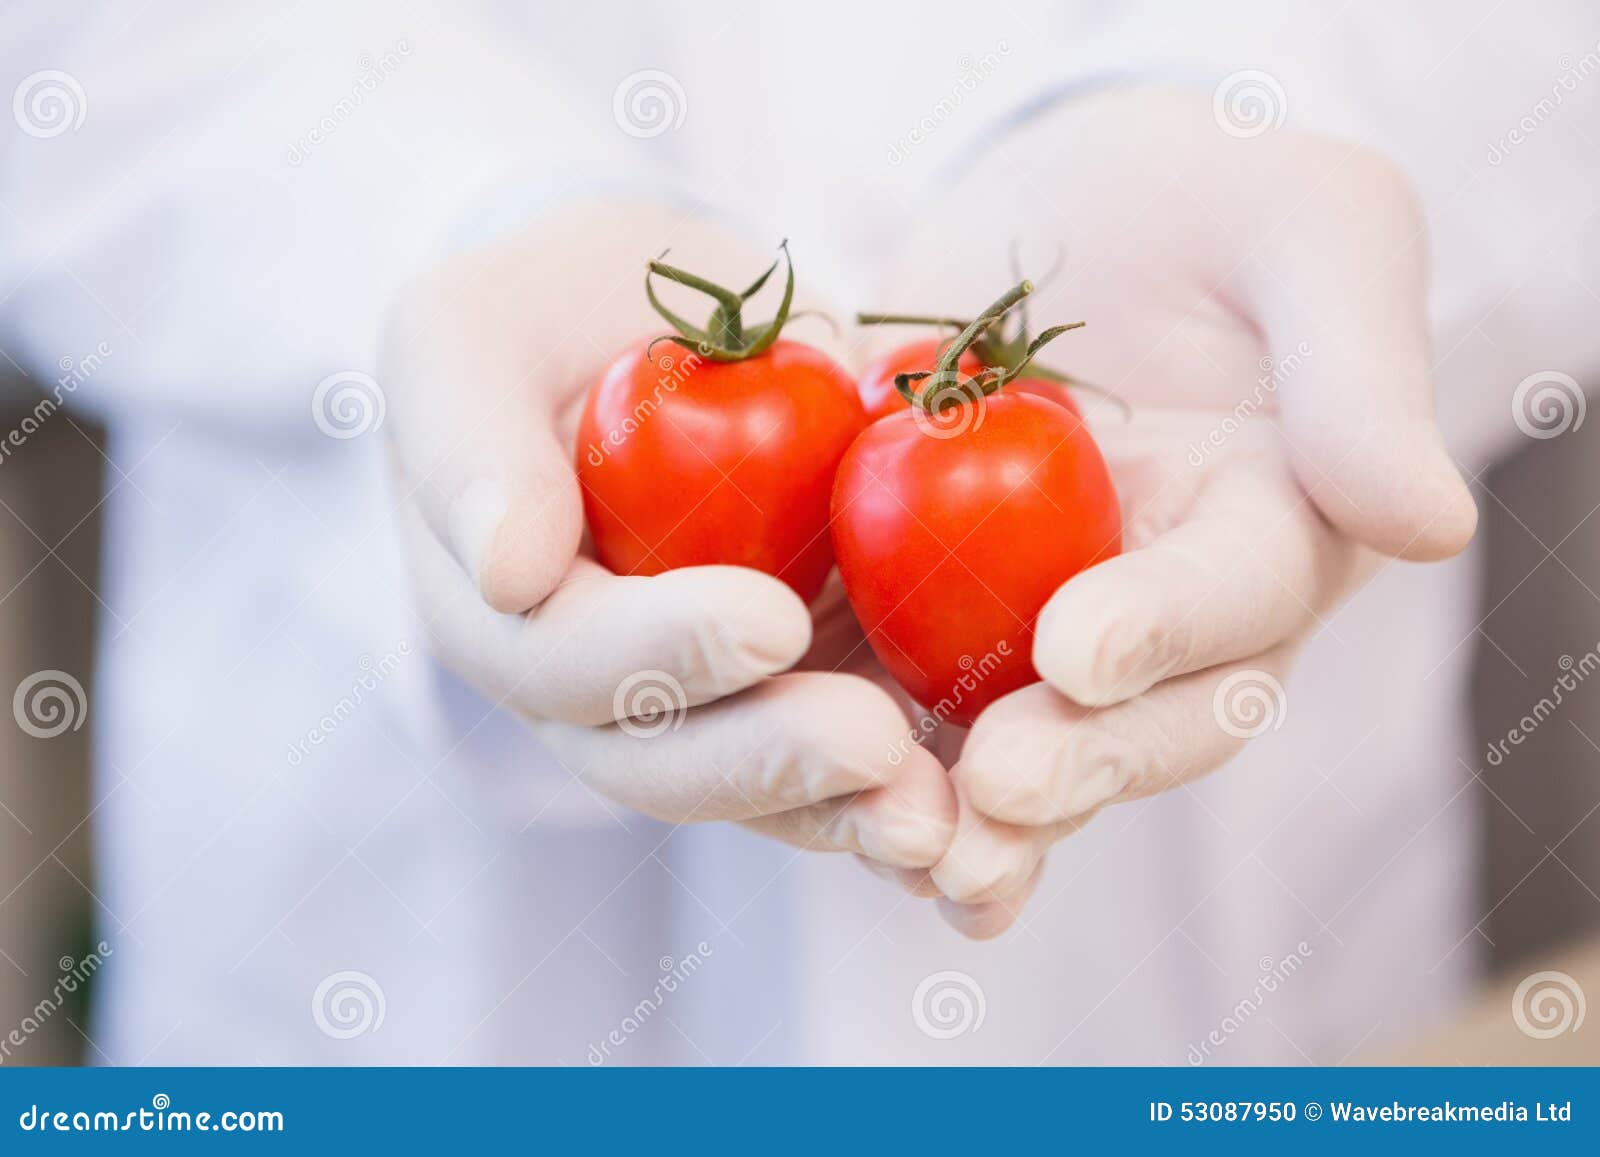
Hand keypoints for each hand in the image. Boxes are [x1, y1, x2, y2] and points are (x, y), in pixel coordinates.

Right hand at [381, 200, 953, 874]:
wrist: (651, 324)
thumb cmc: (544, 315)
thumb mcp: (471, 336)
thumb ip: (474, 446)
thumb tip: (508, 572)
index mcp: (506, 620)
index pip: (569, 664)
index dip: (664, 654)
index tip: (771, 620)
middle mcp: (601, 694)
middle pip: (673, 764)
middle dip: (776, 763)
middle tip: (881, 751)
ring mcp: (706, 702)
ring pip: (769, 788)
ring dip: (857, 811)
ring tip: (950, 822)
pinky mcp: (799, 685)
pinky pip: (851, 751)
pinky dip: (917, 778)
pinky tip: (993, 799)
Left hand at [869, 87, 1477, 936]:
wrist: (1067, 208)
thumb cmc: (1212, 200)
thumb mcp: (1311, 227)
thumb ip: (1359, 369)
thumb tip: (1428, 525)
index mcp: (1280, 527)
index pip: (1238, 595)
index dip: (1166, 628)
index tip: (1079, 648)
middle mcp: (1176, 610)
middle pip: (1146, 716)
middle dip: (1078, 760)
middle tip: (995, 786)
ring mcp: (1060, 627)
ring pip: (1039, 747)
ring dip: (981, 816)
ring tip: (914, 853)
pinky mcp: (950, 618)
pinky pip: (922, 704)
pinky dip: (886, 767)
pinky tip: (830, 814)